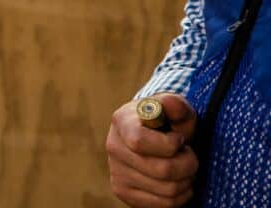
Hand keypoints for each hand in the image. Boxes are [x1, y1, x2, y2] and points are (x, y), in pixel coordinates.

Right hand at [105, 93, 196, 207]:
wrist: (153, 138)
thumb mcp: (175, 108)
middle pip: (161, 170)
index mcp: (122, 121)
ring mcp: (116, 171)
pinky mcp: (123, 191)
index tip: (179, 139)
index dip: (169, 145)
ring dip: (187, 181)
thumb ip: (175, 105)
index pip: (139, 142)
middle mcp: (113, 147)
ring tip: (184, 168)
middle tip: (189, 156)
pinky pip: (163, 204)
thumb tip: (169, 106)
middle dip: (188, 165)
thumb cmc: (168, 122)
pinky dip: (180, 197)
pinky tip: (178, 182)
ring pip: (167, 190)